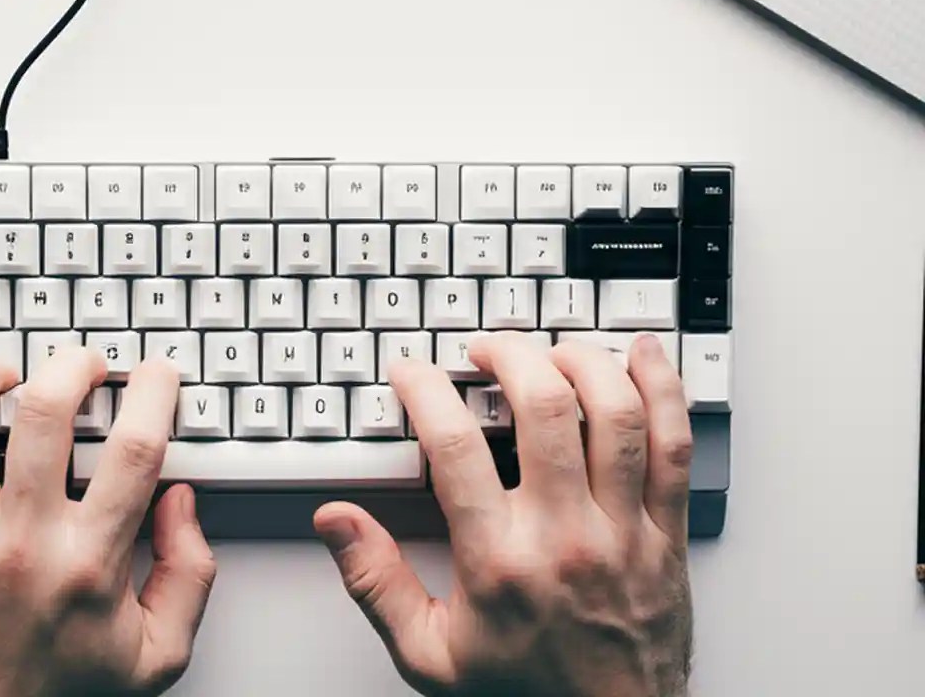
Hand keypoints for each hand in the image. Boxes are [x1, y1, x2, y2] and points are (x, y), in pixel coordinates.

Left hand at [0, 352, 214, 696]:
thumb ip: (188, 575)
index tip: (157, 376)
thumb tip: (181, 505)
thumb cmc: (63, 696)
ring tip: (5, 372)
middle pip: (44, 414)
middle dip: (73, 365)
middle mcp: (22, 541)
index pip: (135, 449)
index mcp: (89, 561)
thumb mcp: (158, 654)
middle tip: (85, 364)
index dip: (154, 393)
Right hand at [315, 333, 692, 696]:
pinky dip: (663, 389)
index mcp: (499, 561)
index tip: (413, 373)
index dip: (426, 391)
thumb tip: (336, 522)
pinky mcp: (667, 532)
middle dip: (508, 354)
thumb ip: (376, 583)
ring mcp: (624, 529)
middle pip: (543, 406)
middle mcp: (565, 535)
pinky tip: (642, 357)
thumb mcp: (428, 655)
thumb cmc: (524, 694)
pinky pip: (673, 445)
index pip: (454, 446)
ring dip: (581, 361)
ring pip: (614, 412)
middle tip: (485, 348)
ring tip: (552, 349)